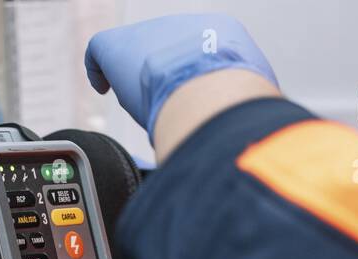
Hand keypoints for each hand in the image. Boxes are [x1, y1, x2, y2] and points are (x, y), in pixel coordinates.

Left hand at [84, 15, 277, 137]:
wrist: (212, 98)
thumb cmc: (237, 109)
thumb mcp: (258, 100)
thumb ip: (250, 107)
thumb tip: (253, 131)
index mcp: (221, 34)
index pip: (201, 53)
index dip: (190, 79)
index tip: (189, 99)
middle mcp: (185, 27)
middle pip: (166, 53)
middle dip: (164, 79)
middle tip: (165, 106)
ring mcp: (151, 34)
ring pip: (138, 56)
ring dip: (138, 80)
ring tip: (145, 105)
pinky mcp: (119, 46)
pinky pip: (100, 50)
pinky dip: (99, 71)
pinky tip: (103, 88)